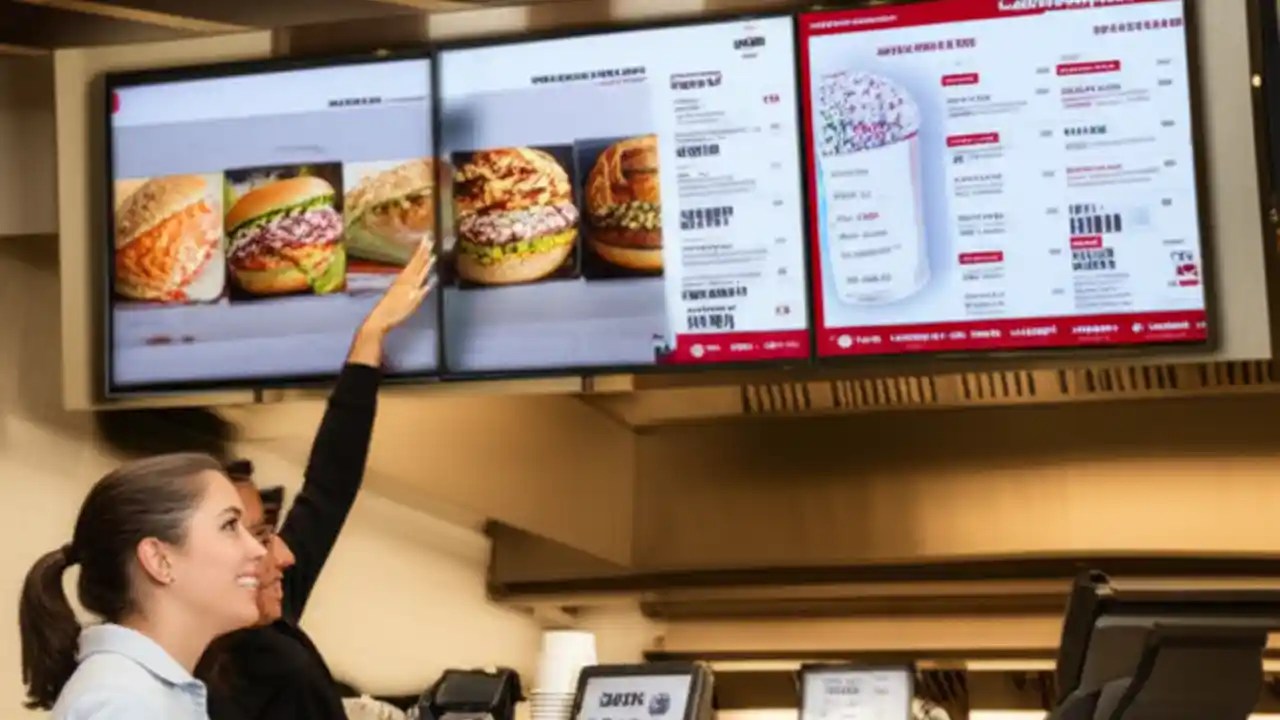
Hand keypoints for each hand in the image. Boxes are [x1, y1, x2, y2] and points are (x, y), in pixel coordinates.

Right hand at [347, 241, 435, 366]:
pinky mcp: (410, 301)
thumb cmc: (389, 309)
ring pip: (418, 274)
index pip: (414, 262)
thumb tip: (426, 282)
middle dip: (423, 252)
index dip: (421, 251)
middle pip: (416, 264)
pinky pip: (420, 291)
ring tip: (432, 252)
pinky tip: (433, 278)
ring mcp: (408, 290)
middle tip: (429, 239)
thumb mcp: (404, 296)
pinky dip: (426, 284)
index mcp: (403, 279)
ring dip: (425, 263)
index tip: (426, 240)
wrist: (379, 319)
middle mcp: (406, 282)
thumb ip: (414, 290)